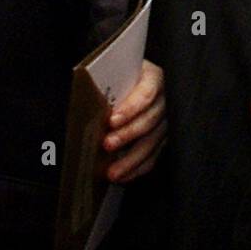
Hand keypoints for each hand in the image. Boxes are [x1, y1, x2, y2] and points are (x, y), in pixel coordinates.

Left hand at [103, 59, 165, 182]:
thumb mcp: (115, 72)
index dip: (130, 108)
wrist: (130, 78)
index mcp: (153, 77)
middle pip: (150, 120)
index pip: (145, 93)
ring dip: (131, 159)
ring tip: (112, 172)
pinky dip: (137, 168)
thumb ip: (106, 84)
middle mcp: (164, 99)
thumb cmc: (120, 75)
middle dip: (127, 134)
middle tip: (107, 144)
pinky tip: (122, 177)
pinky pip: (153, 156)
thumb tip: (85, 98)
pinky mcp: (162, 138)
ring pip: (152, 143)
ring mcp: (165, 120)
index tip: (111, 120)